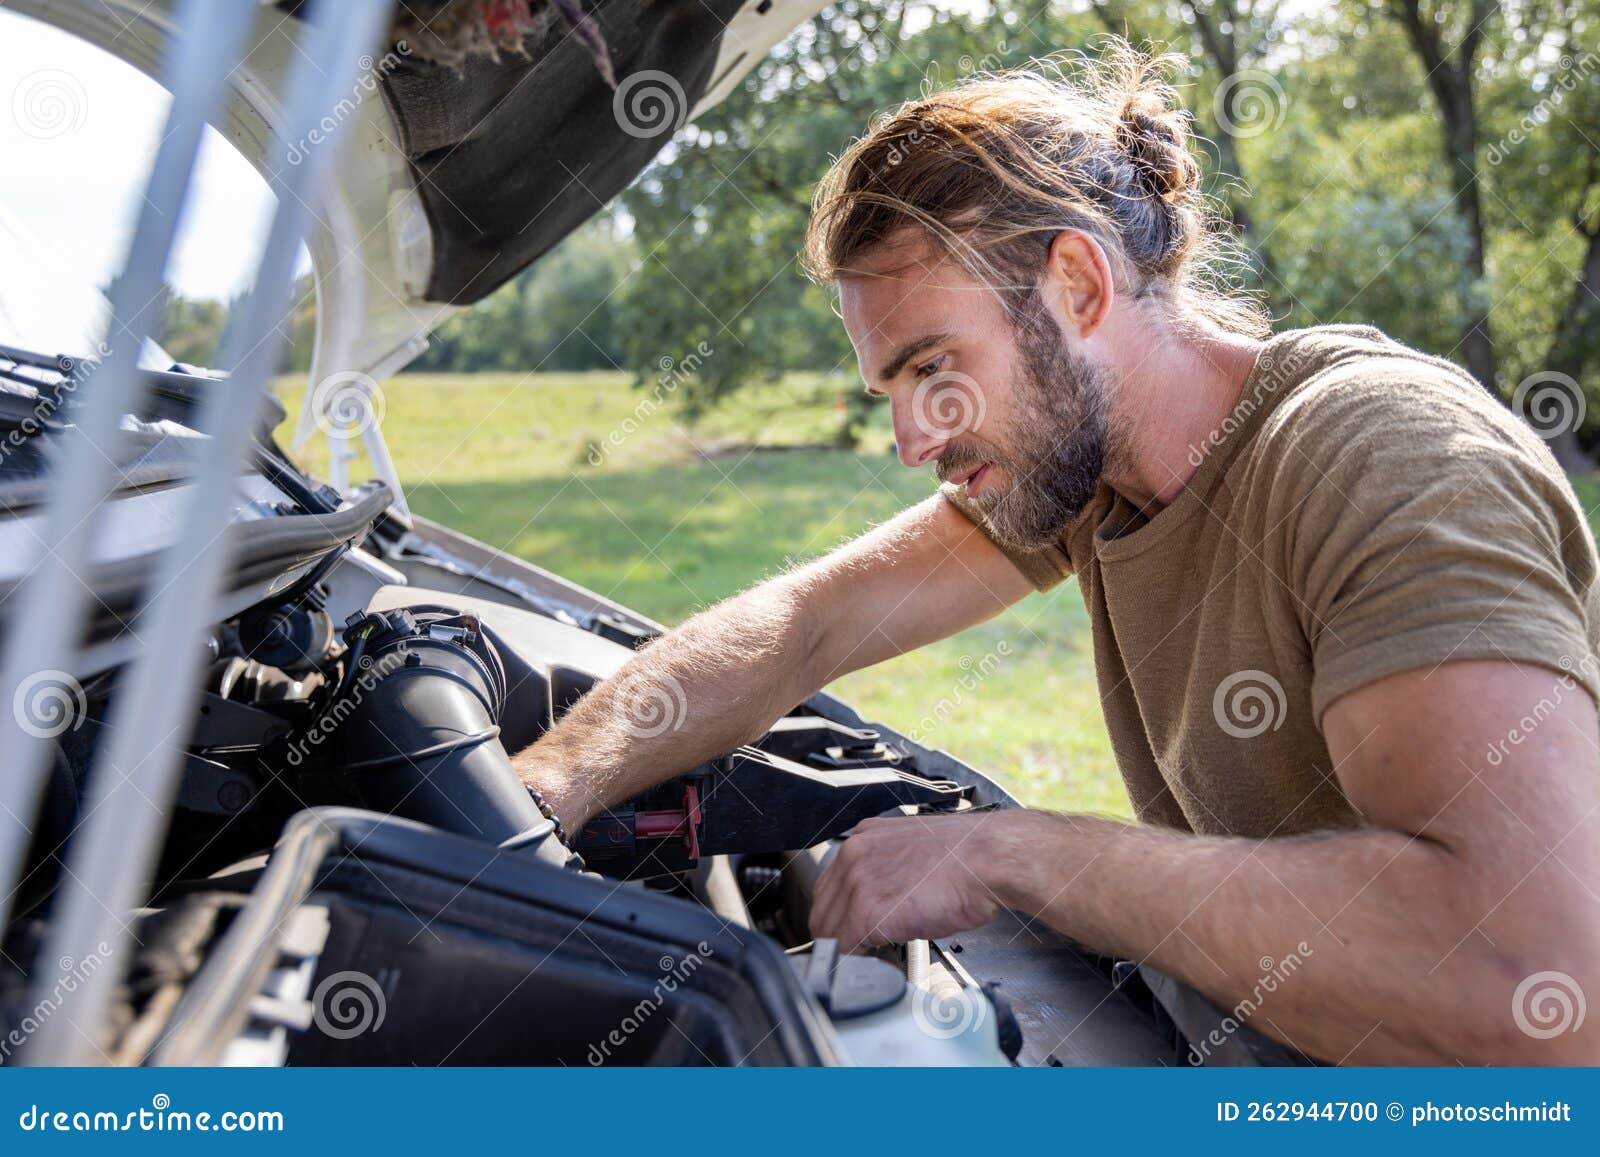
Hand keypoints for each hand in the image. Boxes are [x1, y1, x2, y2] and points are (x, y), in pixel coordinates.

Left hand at [809, 810, 1036, 951]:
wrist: (988, 859)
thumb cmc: (967, 859)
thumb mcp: (915, 852)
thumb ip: (889, 870)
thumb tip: (886, 899)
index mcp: (864, 838)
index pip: (831, 884)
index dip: (841, 913)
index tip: (852, 930)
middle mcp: (853, 854)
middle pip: (823, 908)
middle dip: (838, 934)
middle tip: (861, 951)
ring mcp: (857, 882)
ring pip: (828, 931)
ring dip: (848, 950)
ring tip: (872, 959)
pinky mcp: (867, 912)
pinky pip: (845, 949)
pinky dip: (858, 963)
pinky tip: (878, 965)